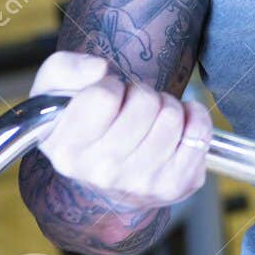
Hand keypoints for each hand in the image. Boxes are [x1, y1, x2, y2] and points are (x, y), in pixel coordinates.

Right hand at [29, 51, 213, 212]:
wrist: (105, 176)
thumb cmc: (82, 124)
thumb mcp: (54, 92)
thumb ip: (64, 69)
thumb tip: (98, 69)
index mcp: (66, 150)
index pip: (104, 96)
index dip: (110, 85)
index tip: (107, 96)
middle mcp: (102, 173)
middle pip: (145, 102)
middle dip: (141, 94)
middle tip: (132, 107)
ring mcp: (141, 184)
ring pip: (173, 115)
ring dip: (166, 106)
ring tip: (151, 119)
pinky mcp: (175, 186)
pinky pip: (200, 132)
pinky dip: (193, 119)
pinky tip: (174, 129)